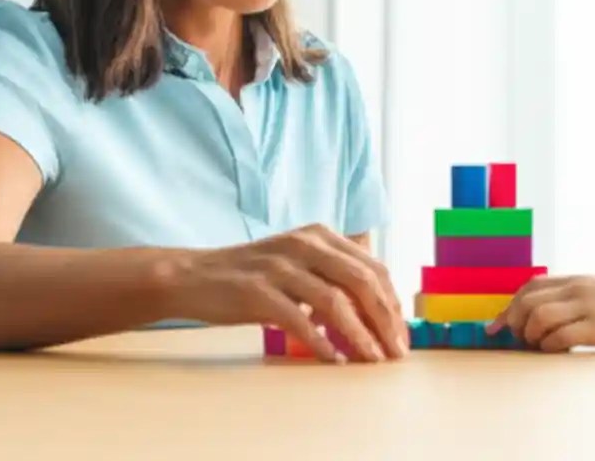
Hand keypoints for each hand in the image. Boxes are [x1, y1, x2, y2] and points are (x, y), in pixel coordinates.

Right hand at [159, 224, 406, 362]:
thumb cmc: (252, 275)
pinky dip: (321, 341)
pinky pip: (299, 319)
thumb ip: (334, 273)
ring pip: (335, 302)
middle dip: (385, 319)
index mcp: (320, 235)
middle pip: (361, 282)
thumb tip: (379, 305)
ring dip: (359, 335)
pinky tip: (334, 359)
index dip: (392, 301)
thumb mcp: (298, 261)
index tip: (401, 332)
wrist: (193, 277)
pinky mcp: (257, 291)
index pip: (372, 266)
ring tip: (373, 359)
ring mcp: (280, 266)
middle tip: (396, 351)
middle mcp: (304, 244)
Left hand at [486, 275, 594, 351]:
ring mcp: (588, 307)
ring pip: (539, 317)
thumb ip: (578, 298)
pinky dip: (549, 347)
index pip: (531, 287)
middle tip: (517, 341)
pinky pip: (560, 337)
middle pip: (529, 301)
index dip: (509, 306)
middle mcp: (579, 289)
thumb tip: (551, 314)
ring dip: (530, 335)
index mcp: (578, 280)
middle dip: (514, 323)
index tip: (497, 327)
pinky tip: (555, 352)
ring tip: (537, 347)